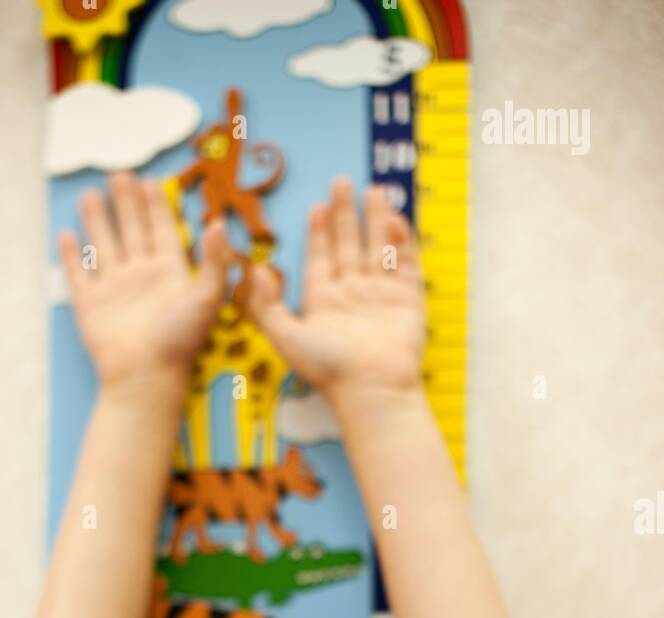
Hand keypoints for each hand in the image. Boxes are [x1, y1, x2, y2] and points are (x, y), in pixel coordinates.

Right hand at [58, 170, 234, 391]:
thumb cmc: (178, 341)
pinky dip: (72, 256)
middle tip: (119, 173)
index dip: (156, 206)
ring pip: (104, 245)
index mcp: (169, 273)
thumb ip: (214, 261)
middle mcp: (141, 277)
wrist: (144, 377)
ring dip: (98, 220)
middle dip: (126, 203)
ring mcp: (114, 290)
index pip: (163, 230)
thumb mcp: (206, 298)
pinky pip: (78, 275)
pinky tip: (66, 236)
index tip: (150, 181)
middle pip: (132, 230)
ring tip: (91, 194)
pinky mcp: (90, 304)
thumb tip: (219, 223)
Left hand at [244, 176, 426, 407]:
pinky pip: (404, 263)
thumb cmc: (328, 368)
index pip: (320, 259)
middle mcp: (352, 295)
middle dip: (345, 215)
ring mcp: (381, 296)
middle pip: (348, 245)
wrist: (371, 390)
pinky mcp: (407, 299)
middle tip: (341, 182)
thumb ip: (267, 305)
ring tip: (374, 190)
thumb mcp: (285, 337)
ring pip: (377, 248)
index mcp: (323, 302)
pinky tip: (395, 219)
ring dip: (375, 220)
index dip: (318, 233)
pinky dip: (401, 241)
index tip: (316, 206)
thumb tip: (256, 270)